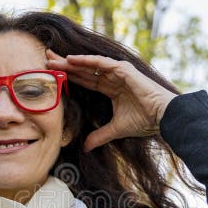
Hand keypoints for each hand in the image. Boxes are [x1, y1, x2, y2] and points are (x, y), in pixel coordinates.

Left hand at [46, 49, 176, 151]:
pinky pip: (101, 63)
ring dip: (71, 61)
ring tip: (52, 59)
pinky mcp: (124, 70)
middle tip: (45, 60)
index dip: (69, 77)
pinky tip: (71, 60)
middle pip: (83, 69)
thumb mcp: (116, 130)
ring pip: (89, 65)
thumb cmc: (145, 121)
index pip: (85, 80)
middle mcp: (113, 78)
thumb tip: (85, 148)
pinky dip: (86, 61)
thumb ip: (99, 136)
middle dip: (64, 65)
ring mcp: (118, 72)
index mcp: (111, 89)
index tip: (51, 75)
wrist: (162, 117)